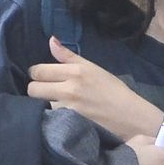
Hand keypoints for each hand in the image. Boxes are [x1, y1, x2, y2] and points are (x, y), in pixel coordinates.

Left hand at [28, 37, 163, 138]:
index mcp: (76, 71)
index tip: (43, 78)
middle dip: (37, 89)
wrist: (131, 117)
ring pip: (38, 104)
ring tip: (53, 106)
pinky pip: (47, 119)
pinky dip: (48, 118)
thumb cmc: (114, 91)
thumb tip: (51, 40)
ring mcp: (68, 108)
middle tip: (46, 92)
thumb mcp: (94, 69)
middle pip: (33, 88)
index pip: (38, 70)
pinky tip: (57, 118)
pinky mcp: (69, 124)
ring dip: (42, 105)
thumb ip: (69, 57)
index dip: (37, 74)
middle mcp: (70, 88)